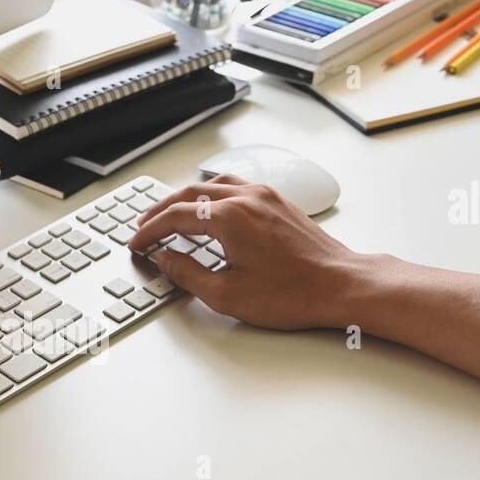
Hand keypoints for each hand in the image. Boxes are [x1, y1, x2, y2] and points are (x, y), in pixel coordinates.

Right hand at [128, 175, 368, 330]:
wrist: (341, 285)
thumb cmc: (293, 293)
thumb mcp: (227, 294)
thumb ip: (188, 274)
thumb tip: (167, 261)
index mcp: (230, 218)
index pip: (176, 217)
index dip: (150, 231)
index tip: (137, 242)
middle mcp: (247, 198)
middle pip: (190, 194)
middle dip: (162, 210)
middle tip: (144, 225)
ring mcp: (266, 197)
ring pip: (214, 185)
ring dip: (187, 198)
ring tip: (171, 214)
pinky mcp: (279, 202)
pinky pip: (237, 187)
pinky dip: (213, 195)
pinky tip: (210, 209)